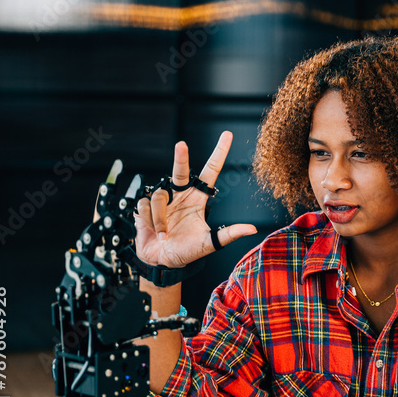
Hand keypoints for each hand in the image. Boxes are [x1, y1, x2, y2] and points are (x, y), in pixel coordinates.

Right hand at [134, 131, 257, 268]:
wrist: (161, 262)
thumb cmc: (186, 251)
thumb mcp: (209, 243)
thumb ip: (228, 235)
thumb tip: (252, 229)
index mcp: (198, 199)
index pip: (210, 171)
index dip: (218, 153)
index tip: (226, 135)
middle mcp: (180, 195)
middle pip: (180, 171)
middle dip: (180, 158)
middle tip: (182, 145)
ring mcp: (162, 200)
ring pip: (160, 197)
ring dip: (161, 219)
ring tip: (164, 234)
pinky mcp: (145, 205)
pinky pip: (145, 205)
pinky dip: (150, 221)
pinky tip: (153, 231)